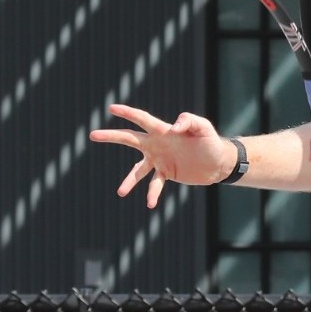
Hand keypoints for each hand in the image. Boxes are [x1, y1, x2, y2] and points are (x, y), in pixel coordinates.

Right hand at [89, 103, 234, 206]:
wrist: (218, 162)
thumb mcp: (203, 127)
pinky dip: (152, 193)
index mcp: (163, 130)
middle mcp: (157, 144)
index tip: (111, 108)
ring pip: (138, 170)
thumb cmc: (210, 141)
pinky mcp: (167, 173)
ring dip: (129, 181)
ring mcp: (160, 160)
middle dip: (111, 136)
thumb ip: (189, 121)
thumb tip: (173, 127)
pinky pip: (155, 184)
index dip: (127, 113)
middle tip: (92, 135)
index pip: (142, 118)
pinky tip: (150, 203)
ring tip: (121, 192)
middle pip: (129, 138)